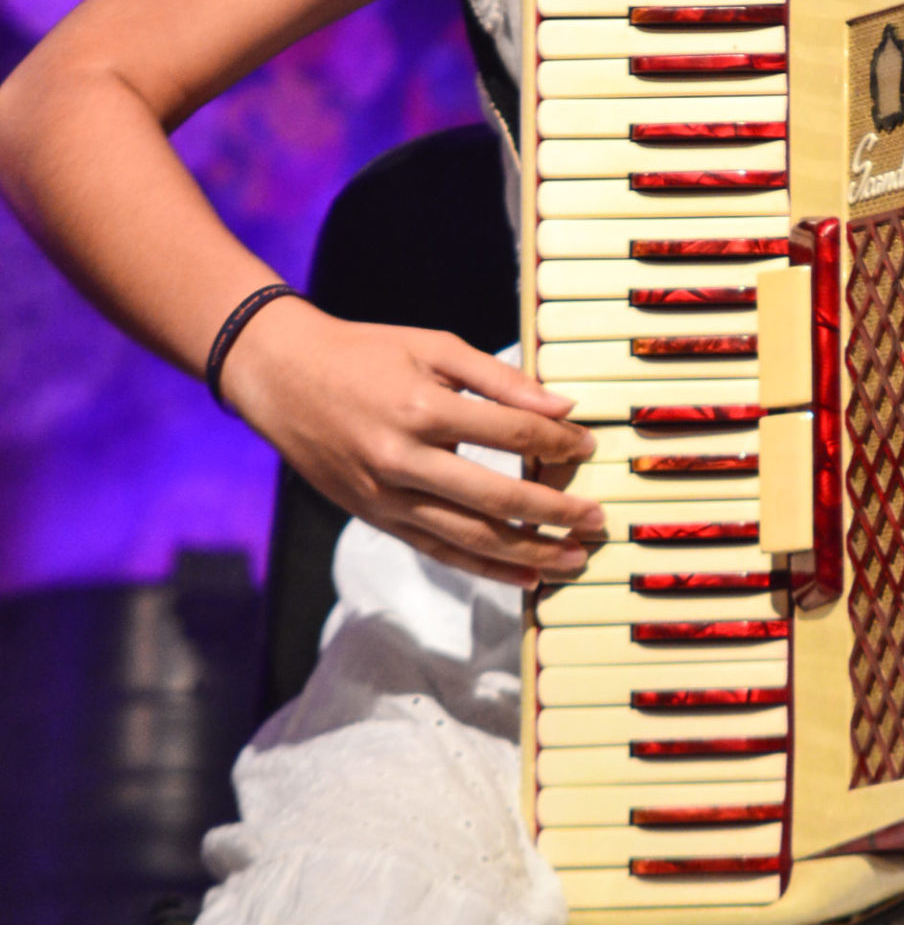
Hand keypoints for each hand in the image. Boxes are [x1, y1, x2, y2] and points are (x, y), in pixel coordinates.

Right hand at [221, 295, 604, 586]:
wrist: (282, 377)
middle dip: (556, 512)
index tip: (590, 447)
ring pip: (469, 539)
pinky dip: (484, 569)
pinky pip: (438, 552)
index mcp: (423, 407)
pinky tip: (524, 578)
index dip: (558, 443)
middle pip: (497, 498)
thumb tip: (561, 407)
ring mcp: (387, 498)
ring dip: (529, 554)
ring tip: (574, 560)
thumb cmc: (365, 353)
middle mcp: (404, 461)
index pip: (511, 433)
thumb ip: (500, 377)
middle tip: (599, 519)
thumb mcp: (434, 346)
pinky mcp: (376, 519)